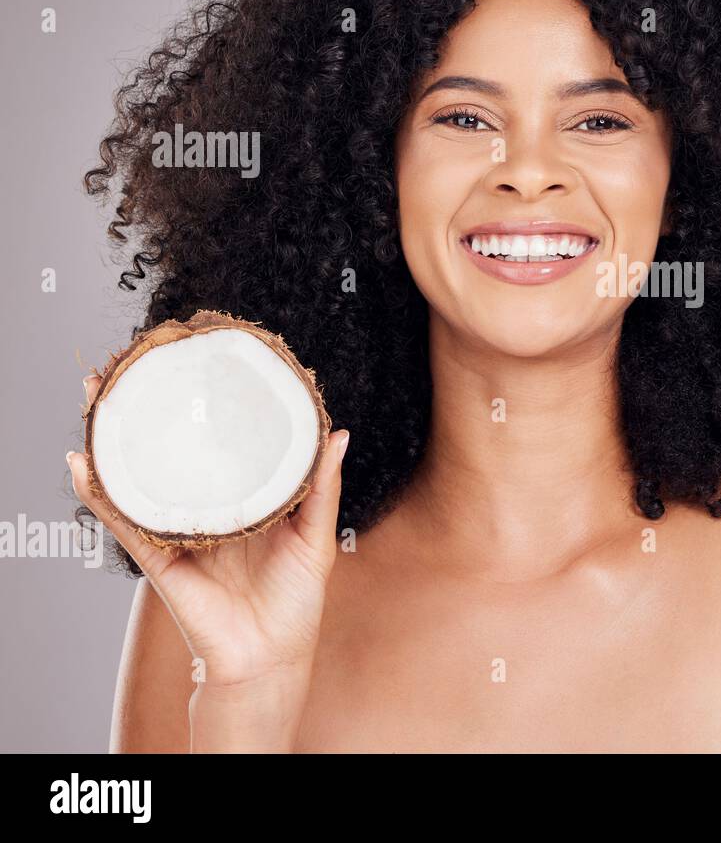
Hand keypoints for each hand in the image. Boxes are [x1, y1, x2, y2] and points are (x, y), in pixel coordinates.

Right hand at [68, 373, 348, 691]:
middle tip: (133, 365)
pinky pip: (124, 520)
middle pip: (174, 450)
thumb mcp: (317, 536)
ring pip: (140, 475)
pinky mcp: (158, 557)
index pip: (223, 443)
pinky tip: (84, 464)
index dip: (210, 407)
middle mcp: (207, 507)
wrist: (271, 658)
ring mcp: (178, 529)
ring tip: (96, 396)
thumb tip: (336, 433)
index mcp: (245, 497)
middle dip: (151, 411)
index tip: (201, 362)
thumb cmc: (297, 600)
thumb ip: (322, 487)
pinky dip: (101, 494)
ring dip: (115, 438)